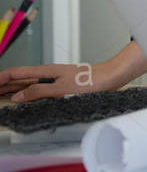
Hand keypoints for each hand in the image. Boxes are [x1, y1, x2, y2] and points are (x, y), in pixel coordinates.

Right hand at [0, 61, 123, 101]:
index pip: (15, 73)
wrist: (110, 78)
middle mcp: (46, 75)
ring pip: (27, 84)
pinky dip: (26, 94)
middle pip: (18, 79)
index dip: (0, 80)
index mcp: (44, 72)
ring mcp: (53, 80)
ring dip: (12, 90)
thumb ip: (39, 92)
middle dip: (2, 86)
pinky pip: (37, 90)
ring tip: (1, 96)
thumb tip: (17, 96)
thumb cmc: (90, 81)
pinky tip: (25, 99)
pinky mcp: (60, 87)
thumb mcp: (62, 89)